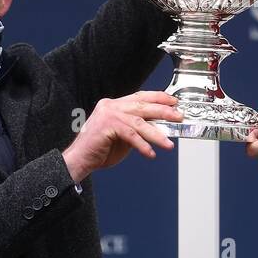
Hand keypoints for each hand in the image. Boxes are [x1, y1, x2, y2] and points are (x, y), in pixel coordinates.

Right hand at [63, 91, 182, 181]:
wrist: (80, 160)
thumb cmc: (100, 150)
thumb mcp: (123, 136)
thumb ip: (137, 128)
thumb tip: (159, 127)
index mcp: (114, 104)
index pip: (140, 97)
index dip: (158, 98)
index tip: (173, 102)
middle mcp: (111, 106)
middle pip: (143, 106)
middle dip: (163, 111)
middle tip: (178, 117)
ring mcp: (108, 114)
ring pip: (139, 122)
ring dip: (156, 134)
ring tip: (168, 144)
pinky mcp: (107, 126)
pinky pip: (130, 135)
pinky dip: (142, 145)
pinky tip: (150, 153)